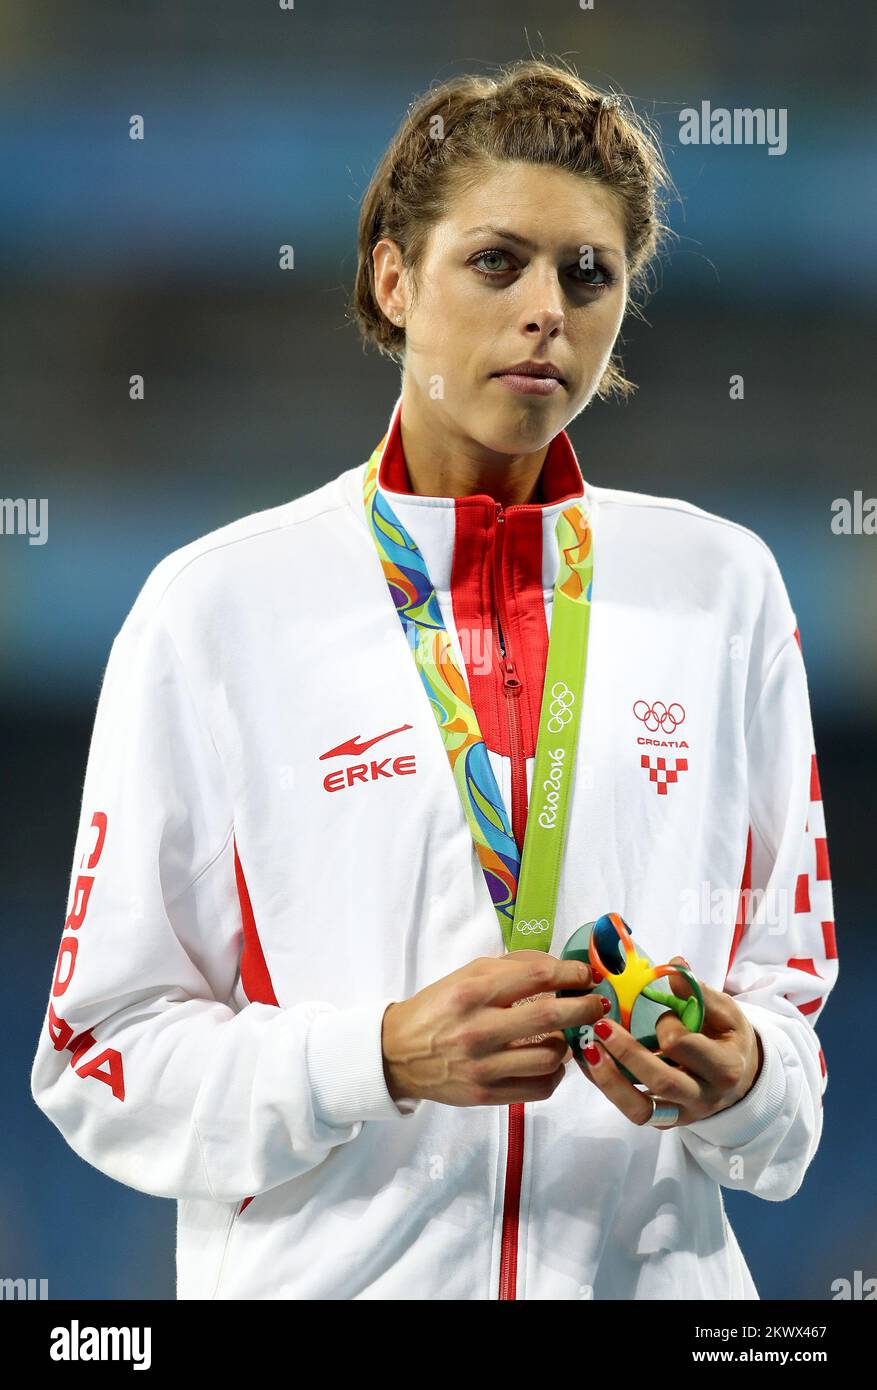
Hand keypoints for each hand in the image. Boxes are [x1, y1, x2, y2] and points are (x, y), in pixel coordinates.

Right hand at [381, 950, 608, 1106]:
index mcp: (473, 991)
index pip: (537, 977)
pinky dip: (555, 1074)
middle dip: (584, 1007)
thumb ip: (512, 966)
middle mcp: (479, 1028)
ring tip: (566, 1035)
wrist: (397, 1053)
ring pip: (550, 1056)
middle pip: (551, 1017)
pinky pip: (540, 1088)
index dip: (571, 973)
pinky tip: (550, 1062)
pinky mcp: (486, 1095)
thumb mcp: (466, 975)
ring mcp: (483, 1066)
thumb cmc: (437, 1007)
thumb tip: (558, 966)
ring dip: (568, 1043)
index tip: (586, 974)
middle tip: (598, 1003)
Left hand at [576, 956, 763, 1126]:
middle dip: (628, 1053)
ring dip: (610, 1081)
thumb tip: (674, 965)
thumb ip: (700, 992)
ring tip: (589, 1051)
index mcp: (724, 1067)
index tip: (662, 1011)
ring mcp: (682, 1113)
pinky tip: (591, 1064)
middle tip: (600, 1026)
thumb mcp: (726, 1013)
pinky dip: (608, 1089)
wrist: (741, 1080)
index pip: (685, 1046)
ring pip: (641, 1110)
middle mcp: (704, 1096)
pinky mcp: (664, 1121)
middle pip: (662, 1082)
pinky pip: (633, 1110)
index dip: (667, 1025)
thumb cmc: (728, 1039)